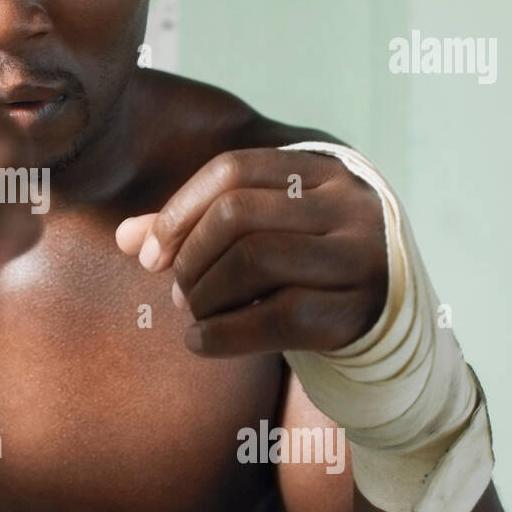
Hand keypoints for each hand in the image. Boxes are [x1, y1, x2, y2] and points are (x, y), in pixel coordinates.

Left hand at [115, 147, 387, 356]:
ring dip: (204, 294)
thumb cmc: (305, 268)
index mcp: (323, 169)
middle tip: (176, 290)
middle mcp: (349, 204)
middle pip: (237, 214)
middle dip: (190, 257)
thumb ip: (194, 227)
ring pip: (254, 261)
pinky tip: (199, 342)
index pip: (232, 169)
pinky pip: (274, 317)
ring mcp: (359, 256)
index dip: (179, 212)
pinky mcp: (355, 311)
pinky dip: (221, 334)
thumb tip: (124, 237)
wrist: (387, 324)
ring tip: (195, 313)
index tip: (149, 255)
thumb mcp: (261, 233)